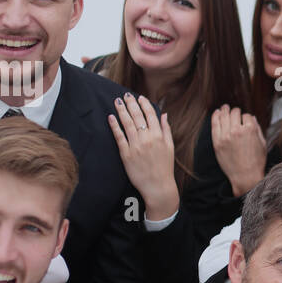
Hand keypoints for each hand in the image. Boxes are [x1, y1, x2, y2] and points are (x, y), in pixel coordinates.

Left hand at [108, 94, 178, 220]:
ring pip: (127, 124)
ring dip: (121, 111)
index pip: (150, 115)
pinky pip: (119, 137)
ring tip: (117, 102)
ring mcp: (135, 146)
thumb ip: (166, 130)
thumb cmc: (165, 167)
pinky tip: (111, 117)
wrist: (158, 186)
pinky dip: (115, 126)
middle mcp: (147, 138)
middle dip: (131, 104)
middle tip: (125, 96)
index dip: (144, 104)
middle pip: (137, 116)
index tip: (139, 97)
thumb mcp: (170, 147)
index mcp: (158, 136)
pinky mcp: (126, 154)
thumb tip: (164, 114)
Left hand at [210, 105, 266, 196]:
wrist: (245, 176)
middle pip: (235, 113)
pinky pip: (214, 124)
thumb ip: (257, 129)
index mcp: (250, 130)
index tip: (245, 121)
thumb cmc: (256, 162)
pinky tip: (217, 113)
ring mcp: (225, 136)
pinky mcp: (217, 142)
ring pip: (224, 115)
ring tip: (225, 108)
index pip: (246, 116)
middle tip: (235, 112)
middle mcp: (237, 130)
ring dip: (225, 110)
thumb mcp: (262, 144)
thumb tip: (252, 118)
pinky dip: (215, 116)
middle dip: (236, 112)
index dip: (246, 118)